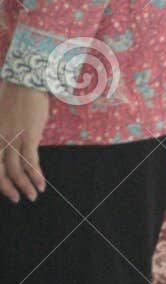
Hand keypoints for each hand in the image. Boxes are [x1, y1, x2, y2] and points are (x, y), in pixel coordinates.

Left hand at [0, 83, 48, 201]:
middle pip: (0, 169)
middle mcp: (0, 137)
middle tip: (17, 198)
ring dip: (25, 186)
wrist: (26, 82)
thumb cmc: (17, 99)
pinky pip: (30, 162)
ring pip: (15, 169)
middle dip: (8, 187)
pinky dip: (35, 176)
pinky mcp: (28, 136)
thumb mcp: (5, 118)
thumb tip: (15, 153)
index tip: (7, 189)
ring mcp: (13, 137)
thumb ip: (6, 135)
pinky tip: (41, 185)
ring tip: (33, 195)